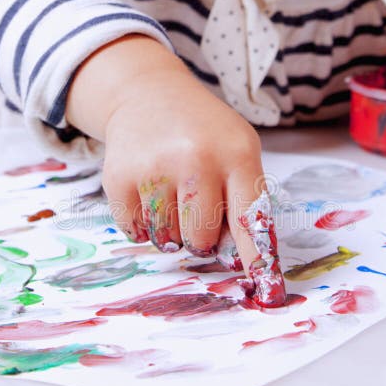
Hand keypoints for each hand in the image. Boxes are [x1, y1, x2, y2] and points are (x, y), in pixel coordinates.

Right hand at [67, 34, 273, 285]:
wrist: (148, 94)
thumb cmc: (203, 132)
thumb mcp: (238, 149)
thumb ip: (244, 199)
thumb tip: (239, 262)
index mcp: (236, 154)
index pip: (249, 220)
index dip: (256, 260)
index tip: (266, 291)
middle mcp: (196, 159)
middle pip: (201, 240)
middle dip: (201, 238)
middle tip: (196, 212)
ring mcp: (154, 167)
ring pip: (167, 240)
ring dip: (170, 230)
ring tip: (171, 195)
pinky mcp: (118, 177)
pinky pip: (135, 232)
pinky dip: (142, 225)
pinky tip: (148, 194)